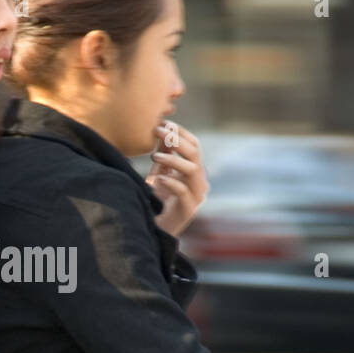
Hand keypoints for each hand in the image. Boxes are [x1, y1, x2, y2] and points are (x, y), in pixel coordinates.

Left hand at [147, 119, 206, 237]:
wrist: (158, 229)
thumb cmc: (158, 200)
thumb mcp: (160, 173)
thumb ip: (164, 154)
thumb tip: (162, 129)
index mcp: (195, 170)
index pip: (194, 145)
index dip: (181, 132)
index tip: (164, 123)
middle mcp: (199, 181)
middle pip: (195, 153)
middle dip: (176, 140)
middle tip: (157, 132)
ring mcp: (196, 195)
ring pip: (192, 170)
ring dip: (173, 159)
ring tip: (154, 156)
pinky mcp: (189, 210)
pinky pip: (183, 192)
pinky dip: (170, 182)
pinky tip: (156, 180)